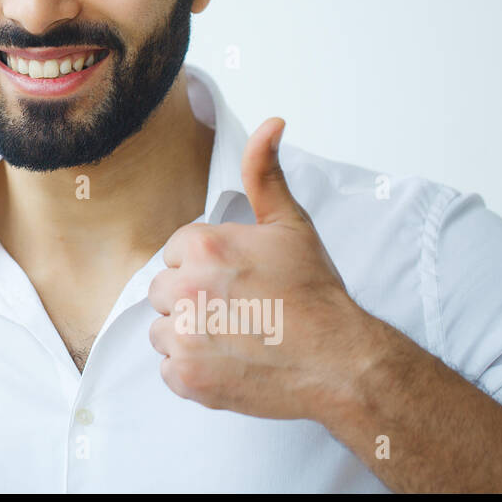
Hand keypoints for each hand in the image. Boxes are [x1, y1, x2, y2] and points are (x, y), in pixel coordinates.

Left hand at [146, 118, 370, 420]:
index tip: (236, 281)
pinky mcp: (185, 377)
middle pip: (163, 291)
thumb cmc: (314, 294)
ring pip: (161, 329)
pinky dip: (192, 369)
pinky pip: (168, 368)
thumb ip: (265, 172)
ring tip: (234, 336)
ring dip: (188, 335)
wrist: (339, 361)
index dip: (205, 267)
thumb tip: (270, 124)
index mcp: (202, 245)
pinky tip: (228, 361)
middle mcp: (185, 288)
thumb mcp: (290, 224)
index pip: (174, 253)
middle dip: (192, 299)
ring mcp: (183, 336)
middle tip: (237, 310)